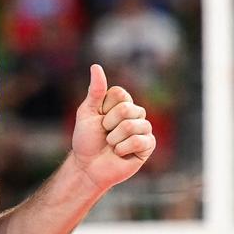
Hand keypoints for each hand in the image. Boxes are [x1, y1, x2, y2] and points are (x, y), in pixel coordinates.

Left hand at [71, 64, 154, 191]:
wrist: (88, 167)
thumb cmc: (86, 140)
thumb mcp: (87, 112)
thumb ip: (95, 91)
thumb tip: (96, 66)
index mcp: (121, 103)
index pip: (120, 94)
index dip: (104, 108)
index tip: (98, 119)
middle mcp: (135, 114)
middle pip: (126, 108)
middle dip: (108, 124)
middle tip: (104, 134)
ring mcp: (143, 129)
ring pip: (132, 125)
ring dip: (114, 138)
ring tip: (111, 145)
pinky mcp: (148, 145)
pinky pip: (140, 140)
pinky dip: (123, 149)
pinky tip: (120, 153)